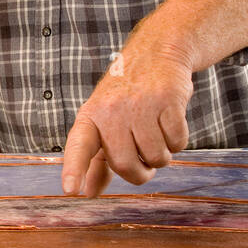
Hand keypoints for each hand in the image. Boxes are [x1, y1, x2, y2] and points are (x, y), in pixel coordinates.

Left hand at [60, 53, 192, 196]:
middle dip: (140, 173)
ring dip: (162, 157)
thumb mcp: (104, 123)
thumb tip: (89, 193)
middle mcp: (111, 110)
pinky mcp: (168, 100)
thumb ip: (97, 161)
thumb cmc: (125, 98)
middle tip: (144, 164)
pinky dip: (177, 142)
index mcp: (90, 117)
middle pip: (126, 165)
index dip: (74, 169)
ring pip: (156, 157)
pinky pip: (177, 143)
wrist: (155, 54)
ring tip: (156, 136)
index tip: (70, 190)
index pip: (79, 146)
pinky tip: (169, 124)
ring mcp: (140, 104)